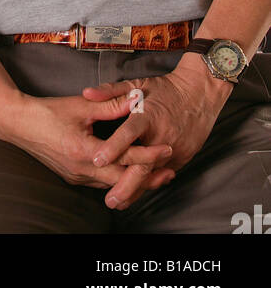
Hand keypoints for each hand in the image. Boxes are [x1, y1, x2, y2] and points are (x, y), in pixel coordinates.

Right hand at [0, 91, 174, 206]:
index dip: (148, 154)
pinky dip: (117, 178)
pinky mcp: (72, 177)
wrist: (19, 123)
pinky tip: (127, 172)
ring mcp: (76, 176)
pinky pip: (101, 182)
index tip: (167, 149)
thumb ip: (111, 104)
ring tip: (155, 174)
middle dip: (147, 177)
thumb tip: (136, 100)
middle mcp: (81, 169)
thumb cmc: (47, 111)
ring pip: (112, 184)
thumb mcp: (81, 105)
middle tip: (169, 172)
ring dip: (133, 179)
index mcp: (84, 151)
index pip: (124, 157)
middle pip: (122, 180)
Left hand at [82, 67, 229, 207]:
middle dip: (126, 184)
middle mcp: (161, 135)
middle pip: (143, 164)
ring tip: (120, 203)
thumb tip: (87, 93)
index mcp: (148, 115)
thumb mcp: (137, 84)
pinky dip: (149, 183)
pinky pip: (163, 173)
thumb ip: (111, 91)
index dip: (113, 146)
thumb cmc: (165, 89)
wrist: (200, 94)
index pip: (128, 133)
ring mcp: (174, 148)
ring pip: (153, 174)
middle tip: (110, 200)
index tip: (98, 159)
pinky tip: (136, 193)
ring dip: (136, 190)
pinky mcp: (183, 157)